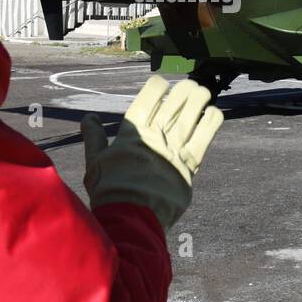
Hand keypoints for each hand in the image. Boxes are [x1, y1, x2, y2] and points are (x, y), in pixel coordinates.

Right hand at [80, 76, 223, 229]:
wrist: (131, 216)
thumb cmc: (110, 191)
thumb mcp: (95, 162)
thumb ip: (94, 138)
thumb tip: (88, 118)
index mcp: (134, 131)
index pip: (149, 96)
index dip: (157, 85)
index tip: (162, 84)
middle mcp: (157, 134)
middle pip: (175, 101)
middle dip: (184, 89)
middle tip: (188, 86)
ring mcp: (175, 147)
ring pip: (193, 112)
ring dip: (199, 98)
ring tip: (202, 92)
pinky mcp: (190, 163)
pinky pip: (206, 134)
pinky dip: (212, 120)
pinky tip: (213, 112)